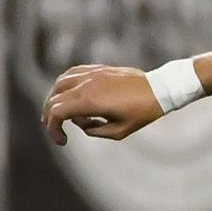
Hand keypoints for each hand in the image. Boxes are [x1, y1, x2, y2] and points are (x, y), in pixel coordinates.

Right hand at [40, 65, 164, 145]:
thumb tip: (83, 125)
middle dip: (51, 117)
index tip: (62, 141)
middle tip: (57, 130)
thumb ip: (95, 131)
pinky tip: (69, 94)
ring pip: (59, 84)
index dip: (53, 128)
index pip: (57, 112)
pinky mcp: (97, 69)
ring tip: (61, 113)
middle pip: (54, 99)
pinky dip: (65, 85)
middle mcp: (86, 85)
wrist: (159, 89)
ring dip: (55, 99)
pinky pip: (72, 73)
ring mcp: (91, 74)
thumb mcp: (119, 131)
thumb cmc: (142, 112)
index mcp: (89, 101)